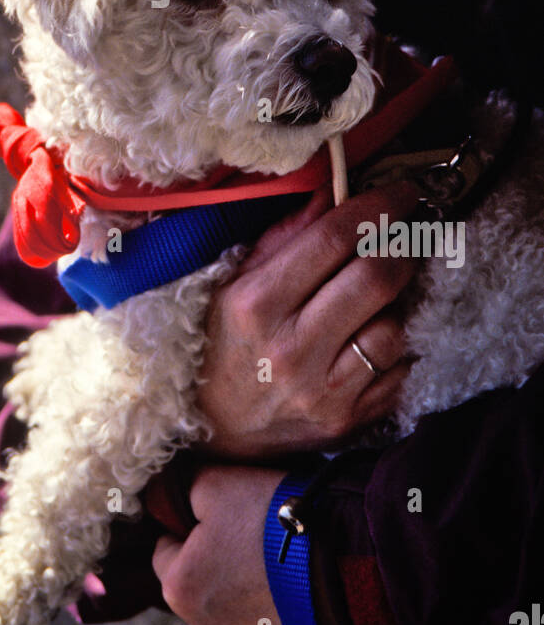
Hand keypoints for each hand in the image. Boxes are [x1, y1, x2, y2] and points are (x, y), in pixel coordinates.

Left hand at [151, 464, 285, 624]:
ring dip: (242, 578)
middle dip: (216, 553)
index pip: (165, 547)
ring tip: (273, 554)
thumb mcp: (216, 483)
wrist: (342, 563)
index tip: (220, 512)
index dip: (190, 522)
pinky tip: (287, 577)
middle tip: (249, 528)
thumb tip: (169, 496)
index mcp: (179, 588)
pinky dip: (268, 596)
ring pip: (228, 596)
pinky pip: (259, 612)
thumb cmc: (273, 523)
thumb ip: (183, 489)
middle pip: (197, 576)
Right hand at [195, 179, 419, 459]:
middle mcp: (291, 349)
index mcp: (256, 303)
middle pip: (374, 279)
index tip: (402, 192)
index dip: (377, 207)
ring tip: (387, 290)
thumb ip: (287, 236)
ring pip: (394, 327)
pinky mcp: (348, 422)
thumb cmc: (224, 345)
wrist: (216, 432)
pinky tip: (383, 329)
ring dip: (401, 300)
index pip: (332, 239)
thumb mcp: (235, 283)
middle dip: (404, 244)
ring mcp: (323, 392)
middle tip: (409, 231)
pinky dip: (401, 345)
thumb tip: (336, 191)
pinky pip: (400, 371)